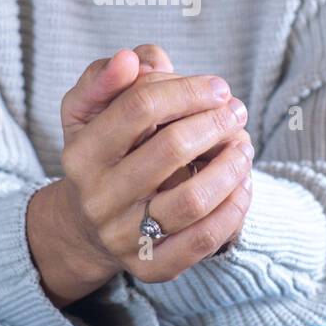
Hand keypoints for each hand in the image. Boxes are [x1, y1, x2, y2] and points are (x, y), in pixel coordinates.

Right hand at [26, 46, 253, 308]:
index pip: (139, 108)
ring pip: (192, 200)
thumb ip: (108, 77)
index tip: (218, 87)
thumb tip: (134, 58)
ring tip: (244, 146)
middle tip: (237, 112)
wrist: (84, 227)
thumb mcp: (88, 110)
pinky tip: (243, 185)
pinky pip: (202, 241)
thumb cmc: (100, 154)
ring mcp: (123, 237)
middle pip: (170, 149)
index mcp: (81, 152)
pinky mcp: (150, 267)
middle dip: (215, 123)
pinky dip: (233, 210)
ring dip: (231, 166)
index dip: (186, 90)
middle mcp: (98, 197)